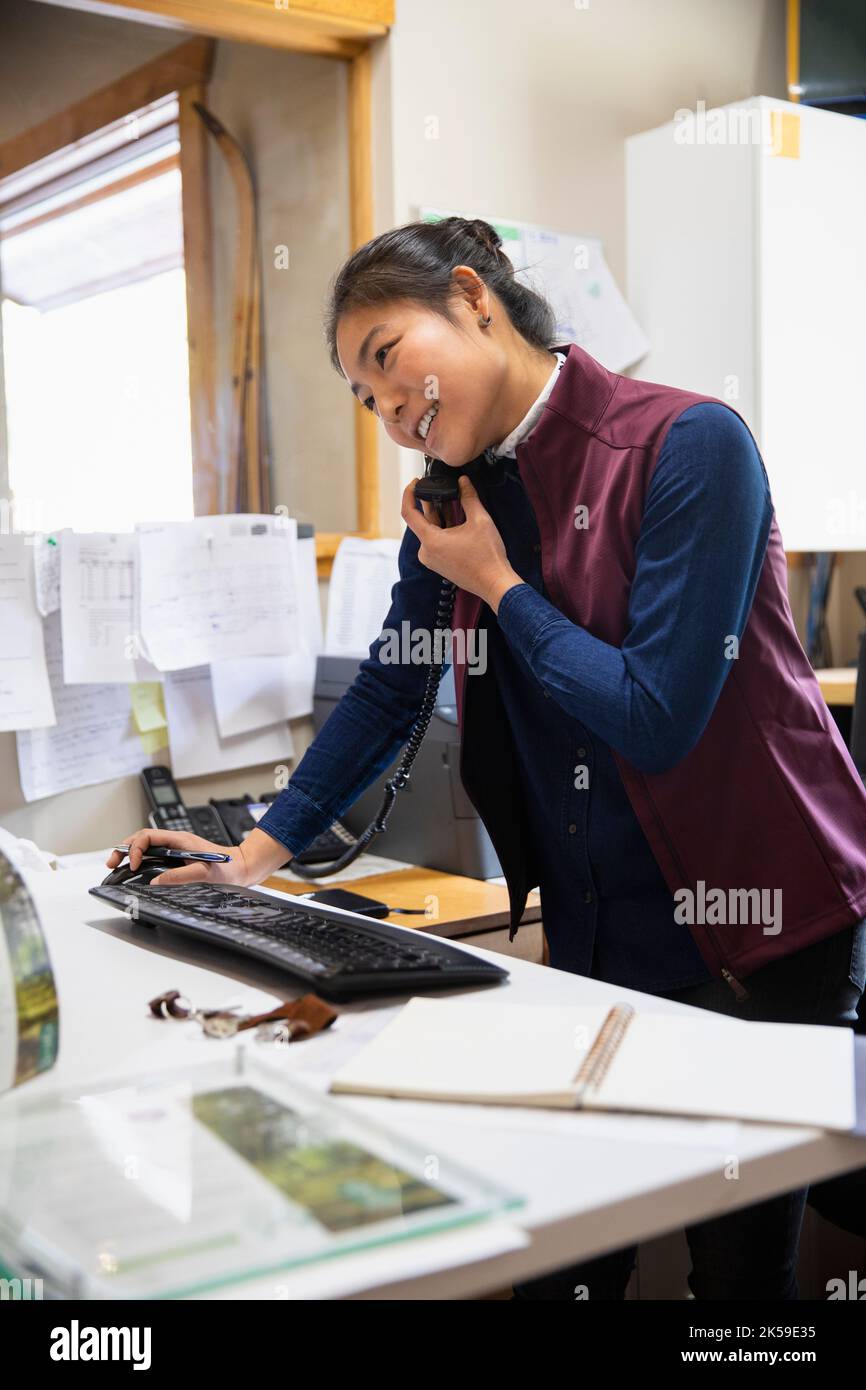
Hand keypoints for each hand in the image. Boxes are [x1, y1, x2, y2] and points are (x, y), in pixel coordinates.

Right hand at [105, 826, 288, 886]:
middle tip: (111, 862)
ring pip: (145, 847)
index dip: (135, 849)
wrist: (241, 868)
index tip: (133, 866)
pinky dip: (139, 861)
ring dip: (129, 854)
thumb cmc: (227, 868)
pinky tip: (133, 871)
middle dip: (124, 849)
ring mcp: (174, 850)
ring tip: (116, 865)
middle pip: (141, 839)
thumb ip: (180, 876)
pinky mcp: (176, 859)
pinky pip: (152, 856)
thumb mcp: (205, 872)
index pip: (148, 836)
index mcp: (179, 840)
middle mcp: (174, 842)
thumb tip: (156, 882)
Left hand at [401, 475, 522, 610]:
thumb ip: (469, 497)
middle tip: (442, 486)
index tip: (415, 482)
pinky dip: (444, 529)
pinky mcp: (439, 564)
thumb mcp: (480, 520)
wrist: (494, 584)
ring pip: (431, 531)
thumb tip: (463, 481)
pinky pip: (436, 541)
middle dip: (432, 503)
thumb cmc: (488, 556)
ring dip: (441, 515)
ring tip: (454, 500)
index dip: (409, 494)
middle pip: (423, 521)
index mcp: (430, 541)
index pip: (409, 513)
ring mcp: (432, 560)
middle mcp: (426, 552)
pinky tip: (456, 518)